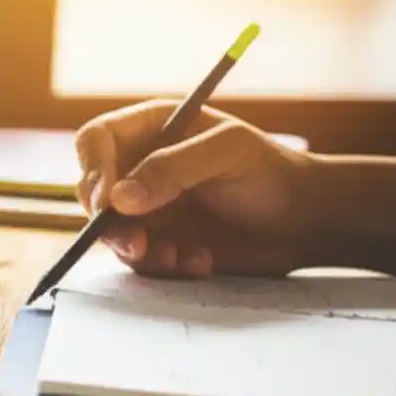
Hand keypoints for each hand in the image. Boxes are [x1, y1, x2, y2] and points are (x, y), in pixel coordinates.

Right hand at [75, 100, 314, 278]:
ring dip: (140, 251)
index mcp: (151, 129)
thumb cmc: (270, 173)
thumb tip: (118, 199)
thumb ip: (172, 168)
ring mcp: (146, 207)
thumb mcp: (227, 154)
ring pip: (111, 232)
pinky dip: (164, 266)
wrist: (302, 222)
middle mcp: (139, 167)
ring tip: (179, 257)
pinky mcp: (158, 242)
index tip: (107, 203)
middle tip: (139, 245)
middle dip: (110, 224)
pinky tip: (200, 261)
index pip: (96, 141)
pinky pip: (138, 260)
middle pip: (93, 192)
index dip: (93, 169)